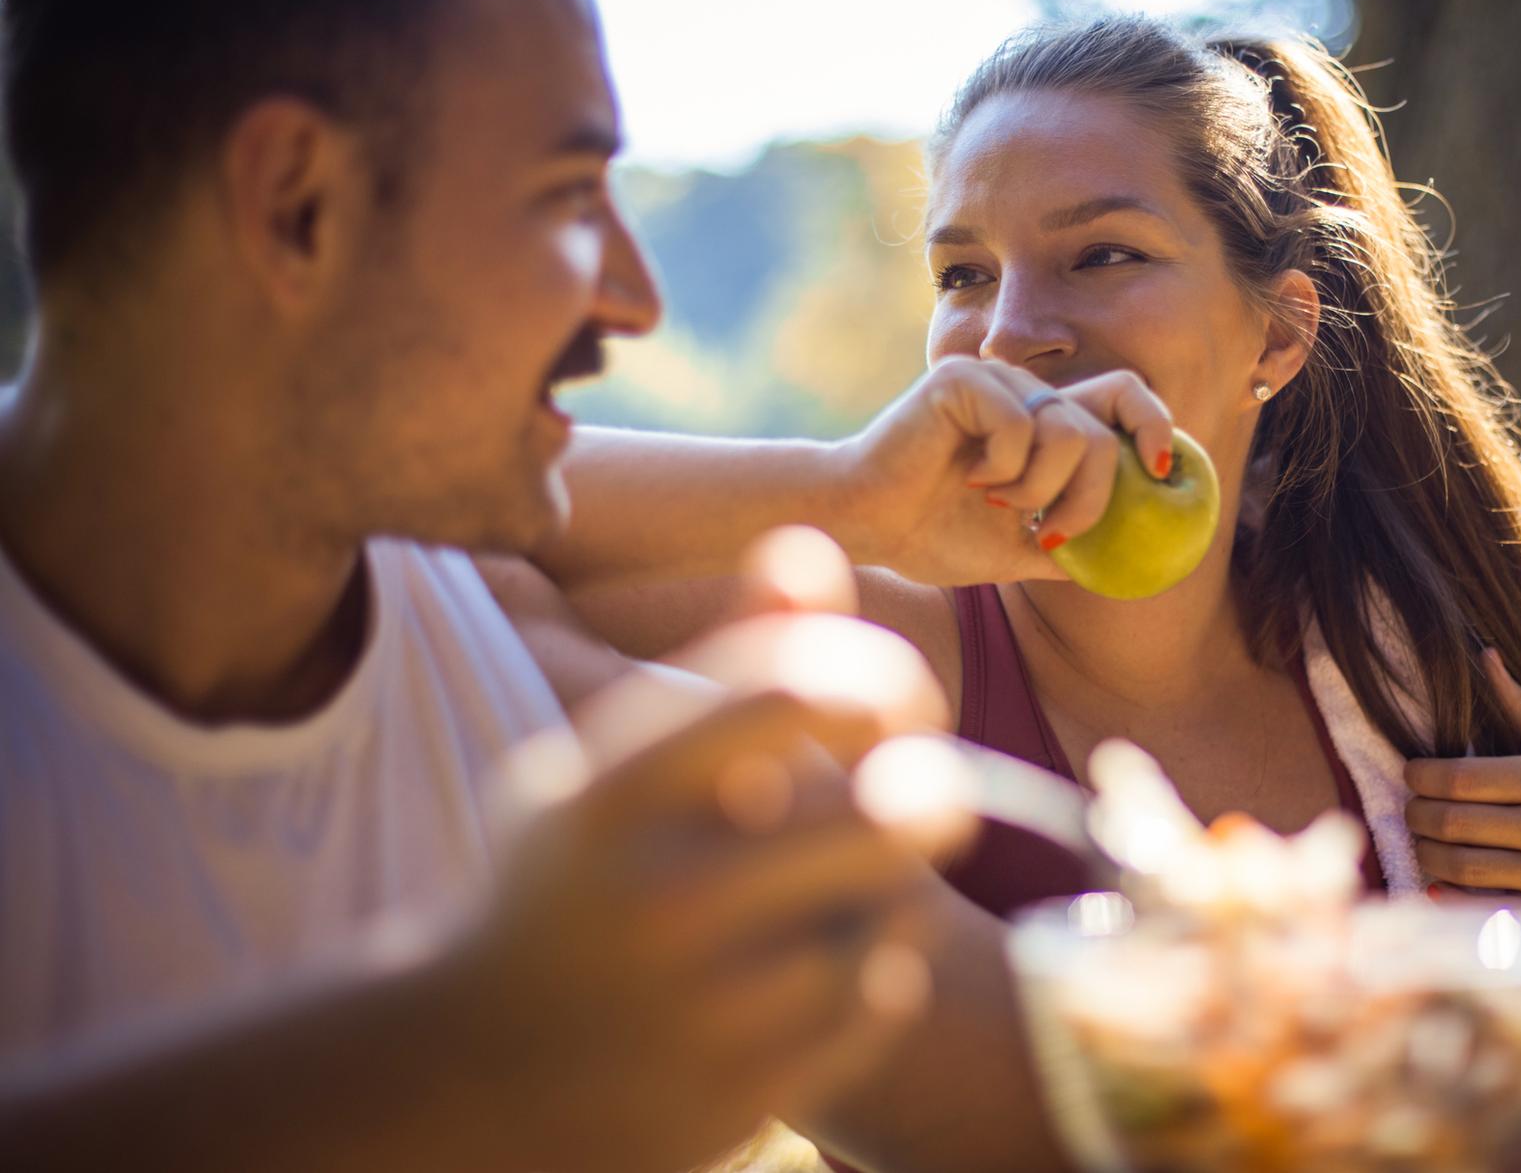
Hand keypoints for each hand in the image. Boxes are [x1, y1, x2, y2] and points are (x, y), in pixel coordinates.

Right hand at [447, 532, 952, 1172]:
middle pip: (882, 813)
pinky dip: (880, 973)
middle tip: (930, 788)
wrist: (469, 1073)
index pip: (793, 691)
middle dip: (930, 787)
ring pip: (892, 915)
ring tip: (863, 885)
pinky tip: (838, 961)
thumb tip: (810, 547)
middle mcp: (654, 898)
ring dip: (895, 890)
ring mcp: (699, 1010)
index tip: (896, 700)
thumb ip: (725, 660)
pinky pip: (882, 1003)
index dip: (877, 677)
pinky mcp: (739, 1095)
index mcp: (612, 795)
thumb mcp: (613, 767)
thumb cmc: (572, 882)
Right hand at [828, 356, 1175, 585]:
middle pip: (1104, 426)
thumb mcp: (1014, 552)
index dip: (1154, 425)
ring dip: (1041, 490)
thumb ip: (1065, 548)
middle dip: (1092, 493)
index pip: (1121, 399)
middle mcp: (1025, 393)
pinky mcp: (963, 380)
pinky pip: (1020, 425)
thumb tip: (1124, 567)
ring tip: (997, 505)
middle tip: (1056, 532)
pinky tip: (967, 480)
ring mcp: (996, 381)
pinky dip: (1005, 469)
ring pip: (1068, 430)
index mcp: (1042, 424)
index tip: (1161, 471)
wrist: (865, 525)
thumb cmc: (929, 535)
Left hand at [1402, 650, 1520, 975]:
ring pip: (1461, 866)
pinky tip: (1441, 884)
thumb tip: (1486, 655)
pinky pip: (1481, 908)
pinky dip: (1452, 897)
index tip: (1412, 775)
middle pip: (1454, 822)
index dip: (1423, 777)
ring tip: (1422, 843)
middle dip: (1417, 817)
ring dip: (1427, 855)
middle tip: (1409, 812)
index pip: (1463, 777)